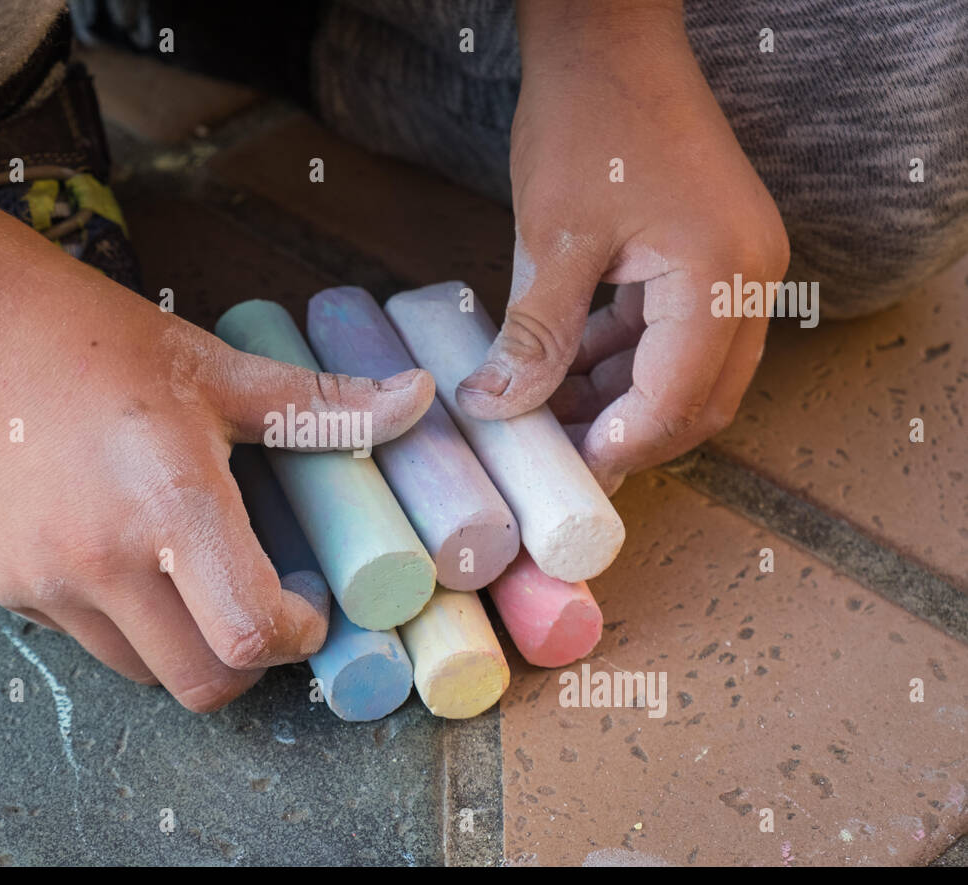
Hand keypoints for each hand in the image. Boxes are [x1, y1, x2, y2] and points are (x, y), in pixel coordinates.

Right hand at [0, 267, 433, 710]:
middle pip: (202, 683)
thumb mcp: (221, 371)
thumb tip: (419, 396)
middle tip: (255, 611)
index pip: (250, 634)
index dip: (297, 636)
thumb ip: (322, 407)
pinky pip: (82, 639)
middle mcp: (105, 557)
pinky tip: (118, 557)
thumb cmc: (106, 345)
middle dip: (246, 663)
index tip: (307, 609)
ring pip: (140, 671)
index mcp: (173, 502)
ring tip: (187, 580)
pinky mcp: (5, 586)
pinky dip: (117, 622)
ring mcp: (47, 579)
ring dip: (181, 646)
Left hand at [459, 3, 789, 492]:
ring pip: (686, 371)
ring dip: (622, 402)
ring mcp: (734, 266)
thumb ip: (537, 335)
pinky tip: (566, 372)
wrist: (609, 40)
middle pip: (701, 398)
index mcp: (721, 274)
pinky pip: (673, 334)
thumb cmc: (587, 122)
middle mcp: (747, 277)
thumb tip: (501, 409)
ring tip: (548, 420)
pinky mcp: (710, 256)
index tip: (567, 475)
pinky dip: (624, 361)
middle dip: (632, 436)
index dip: (623, 446)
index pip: (680, 398)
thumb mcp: (553, 239)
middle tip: (562, 463)